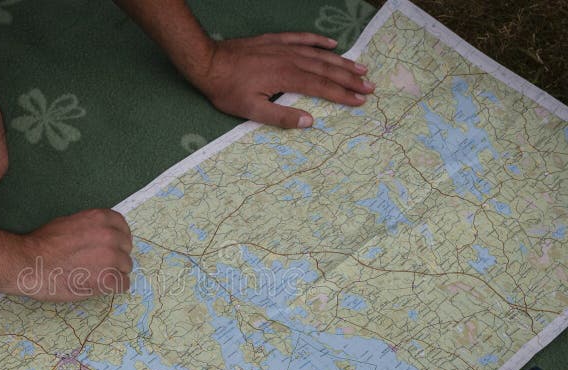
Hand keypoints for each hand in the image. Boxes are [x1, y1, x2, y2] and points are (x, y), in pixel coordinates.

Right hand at [16, 209, 132, 301]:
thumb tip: (99, 236)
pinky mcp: (108, 279)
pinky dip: (114, 287)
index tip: (111, 246)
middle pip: (126, 248)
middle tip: (100, 264)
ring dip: (115, 272)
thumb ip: (89, 227)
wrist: (30, 263)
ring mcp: (111, 258)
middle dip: (116, 256)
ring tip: (97, 277)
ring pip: (126, 267)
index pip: (122, 226)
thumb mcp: (68, 222)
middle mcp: (110, 235)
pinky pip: (123, 284)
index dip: (117, 238)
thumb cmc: (42, 244)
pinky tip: (100, 287)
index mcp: (100, 218)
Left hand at [188, 32, 373, 128]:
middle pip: (326, 70)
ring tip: (360, 67)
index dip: (343, 95)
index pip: (322, 87)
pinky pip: (302, 38)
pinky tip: (331, 43)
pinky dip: (318, 41)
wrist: (208, 62)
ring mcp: (283, 47)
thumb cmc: (227, 90)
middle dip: (350, 79)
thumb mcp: (251, 110)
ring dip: (341, 61)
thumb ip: (281, 117)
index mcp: (287, 77)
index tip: (361, 100)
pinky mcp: (275, 40)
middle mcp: (290, 59)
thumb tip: (309, 122)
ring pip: (319, 54)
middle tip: (370, 86)